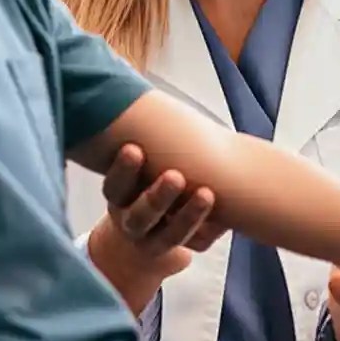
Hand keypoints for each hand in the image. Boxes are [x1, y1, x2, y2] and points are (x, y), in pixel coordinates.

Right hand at [89, 144, 226, 280]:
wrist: (143, 240)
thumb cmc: (146, 183)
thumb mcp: (139, 167)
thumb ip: (144, 141)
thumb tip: (135, 88)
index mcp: (119, 198)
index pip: (114, 187)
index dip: (123, 170)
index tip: (135, 149)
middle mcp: (131, 222)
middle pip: (139, 215)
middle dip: (157, 196)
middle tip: (175, 175)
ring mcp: (154, 243)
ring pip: (169, 236)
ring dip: (188, 216)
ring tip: (207, 194)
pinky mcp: (180, 252)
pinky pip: (196, 244)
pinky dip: (208, 230)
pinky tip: (225, 217)